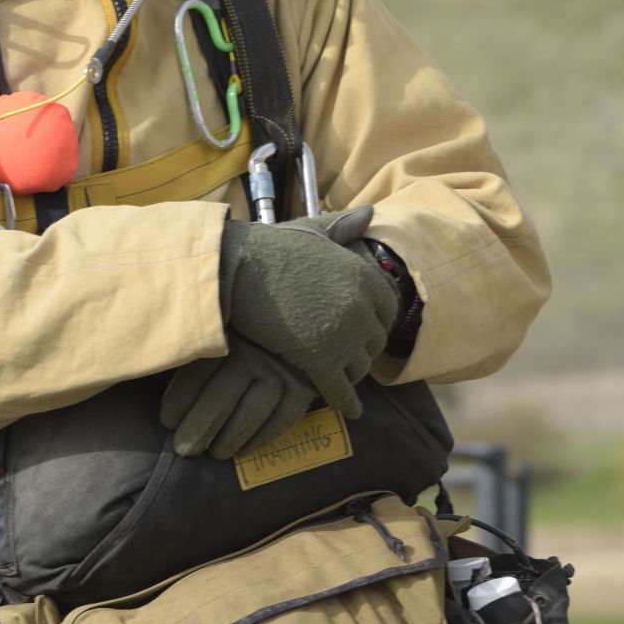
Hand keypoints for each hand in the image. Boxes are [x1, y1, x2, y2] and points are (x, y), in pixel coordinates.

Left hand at [160, 334, 314, 459]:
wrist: (302, 322)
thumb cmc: (246, 333)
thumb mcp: (220, 331)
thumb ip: (197, 350)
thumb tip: (157, 373)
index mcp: (229, 333)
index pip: (200, 369)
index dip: (180, 399)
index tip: (167, 421)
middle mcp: (256, 350)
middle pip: (223, 393)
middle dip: (200, 427)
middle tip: (184, 449)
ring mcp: (283, 368)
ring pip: (254, 408)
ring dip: (231, 436)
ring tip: (215, 454)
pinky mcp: (306, 384)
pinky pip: (285, 416)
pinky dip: (263, 437)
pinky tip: (244, 451)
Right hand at [218, 206, 397, 417]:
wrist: (236, 270)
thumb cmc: (270, 249)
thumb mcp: (314, 232)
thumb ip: (344, 227)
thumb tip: (371, 213)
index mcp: (364, 277)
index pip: (387, 310)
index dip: (374, 322)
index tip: (363, 331)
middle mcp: (361, 307)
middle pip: (374, 342)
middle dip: (362, 350)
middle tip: (348, 357)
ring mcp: (342, 336)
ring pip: (359, 369)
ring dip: (350, 375)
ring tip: (340, 379)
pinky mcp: (320, 360)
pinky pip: (340, 390)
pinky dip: (345, 402)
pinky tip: (347, 410)